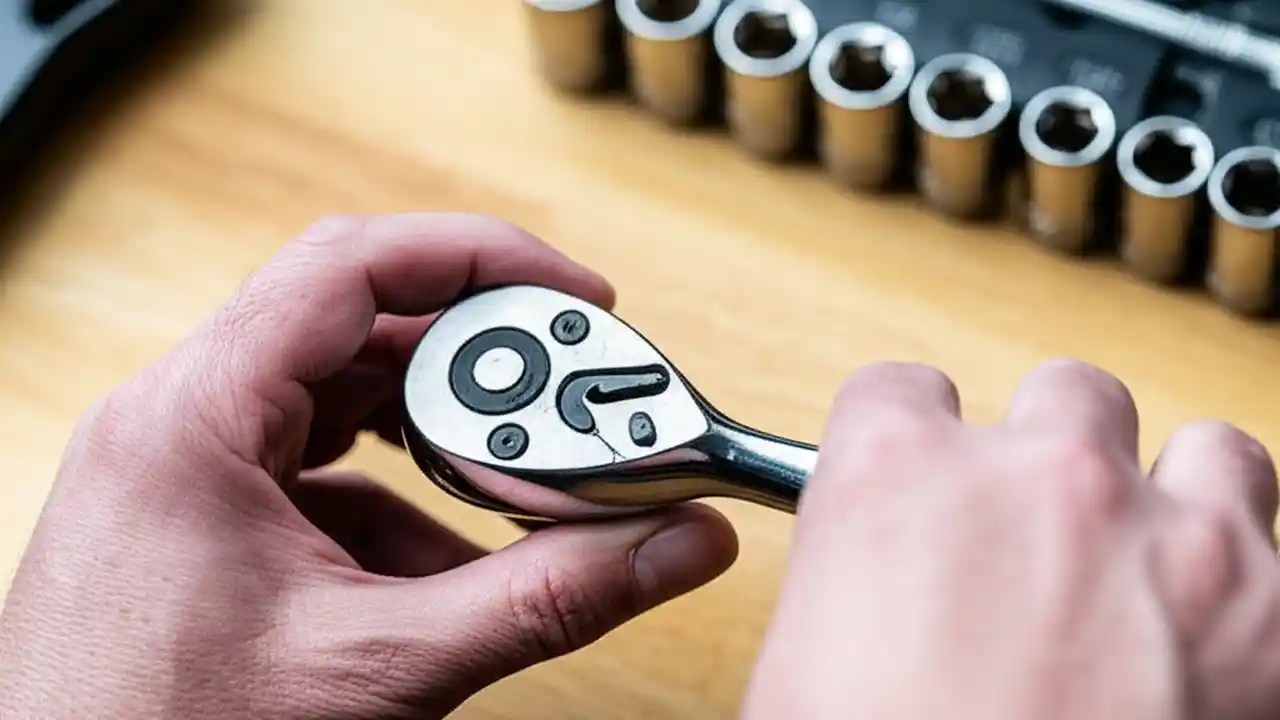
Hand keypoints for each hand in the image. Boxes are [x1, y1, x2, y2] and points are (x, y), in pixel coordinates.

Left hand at [0, 214, 737, 718]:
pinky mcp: (202, 520)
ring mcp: (183, 471)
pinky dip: (395, 500)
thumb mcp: (386, 665)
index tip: (572, 292)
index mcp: (192, 419)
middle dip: (474, 358)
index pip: (351, 264)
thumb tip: (675, 545)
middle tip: (565, 389)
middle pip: (353, 326)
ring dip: (437, 432)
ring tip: (514, 476)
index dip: (478, 258)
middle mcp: (176, 423)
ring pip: (336, 398)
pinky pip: (314, 471)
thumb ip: (550, 598)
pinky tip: (443, 564)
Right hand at [744, 360, 1279, 718]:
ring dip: (1184, 502)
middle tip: (1045, 538)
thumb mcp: (806, 670)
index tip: (924, 474)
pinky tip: (1219, 653)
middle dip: (1055, 457)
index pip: (899, 390)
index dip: (908, 435)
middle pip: (1065, 397)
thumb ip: (855, 583)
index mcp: (898, 481)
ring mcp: (1175, 542)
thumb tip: (886, 591)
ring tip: (1158, 575)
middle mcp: (1041, 482)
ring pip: (1210, 454)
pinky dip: (1260, 595)